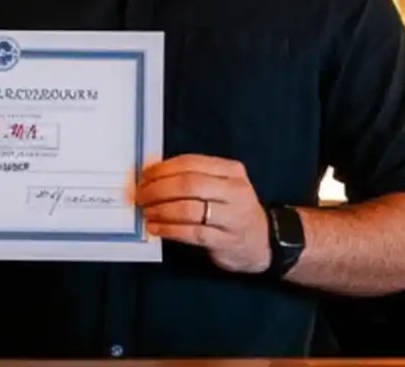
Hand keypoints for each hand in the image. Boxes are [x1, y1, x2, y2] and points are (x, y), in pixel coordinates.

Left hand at [135, 154, 270, 273]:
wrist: (263, 242)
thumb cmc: (233, 210)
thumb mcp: (223, 186)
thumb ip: (195, 177)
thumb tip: (153, 174)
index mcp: (232, 171)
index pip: (191, 163)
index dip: (163, 169)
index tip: (144, 176)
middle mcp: (235, 191)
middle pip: (188, 184)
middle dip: (158, 189)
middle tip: (140, 196)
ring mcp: (233, 217)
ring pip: (188, 209)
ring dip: (160, 210)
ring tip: (146, 212)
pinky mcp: (226, 241)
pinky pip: (191, 233)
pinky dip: (169, 229)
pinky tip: (156, 228)